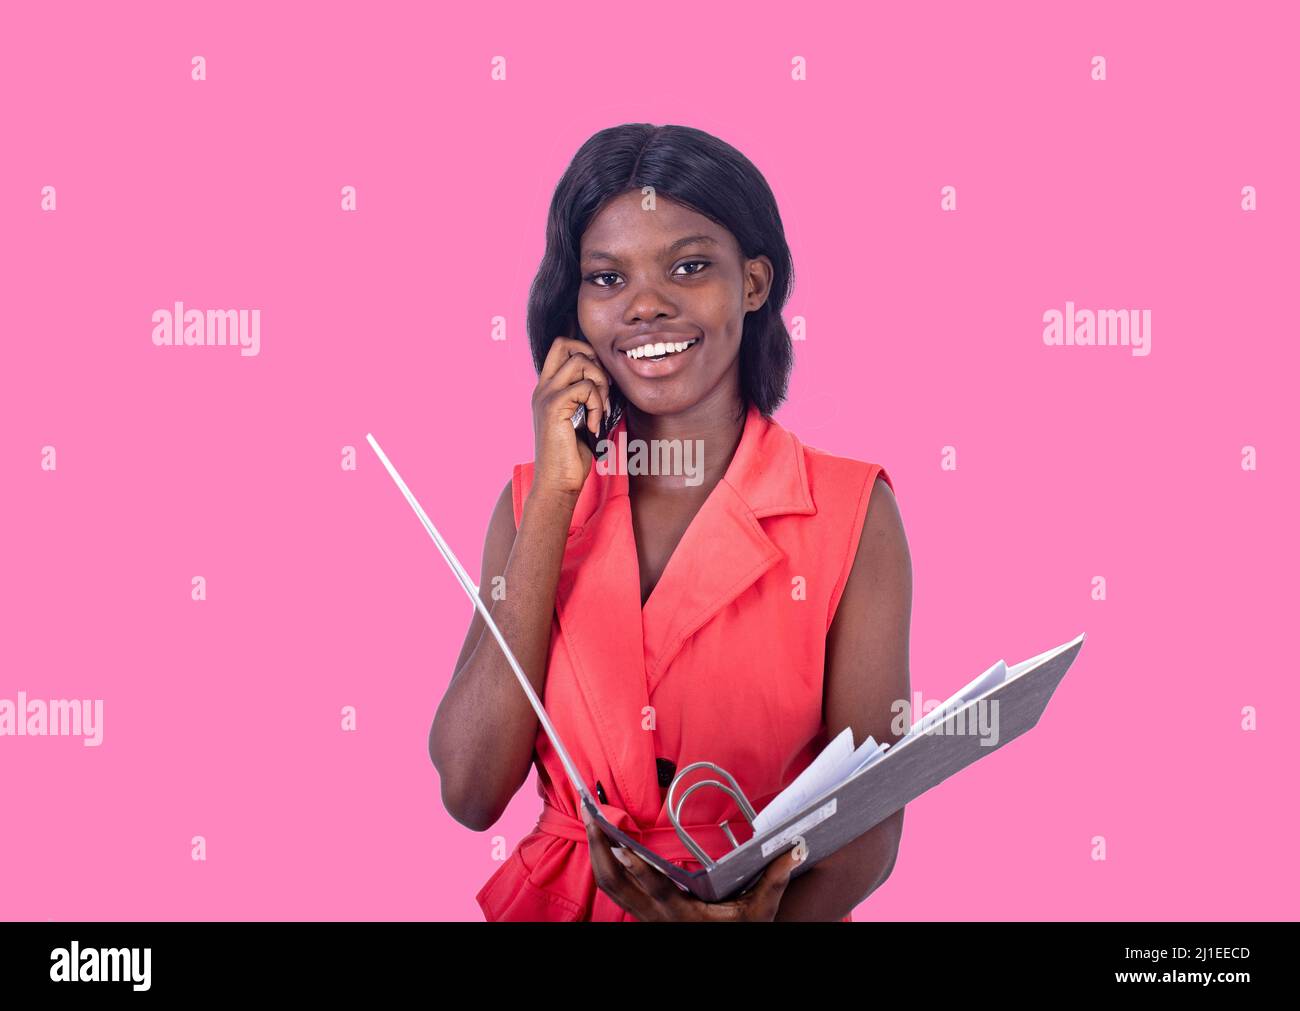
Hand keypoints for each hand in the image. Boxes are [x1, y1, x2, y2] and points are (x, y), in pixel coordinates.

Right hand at [531, 337, 612, 500]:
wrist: (557, 483)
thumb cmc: (572, 457)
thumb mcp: (582, 420)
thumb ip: (587, 398)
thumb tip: (608, 382)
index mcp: (547, 390)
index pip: (561, 348)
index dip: (586, 354)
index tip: (600, 383)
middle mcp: (542, 388)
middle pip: (564, 343)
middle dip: (592, 358)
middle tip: (601, 388)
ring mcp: (546, 396)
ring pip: (579, 361)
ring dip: (599, 382)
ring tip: (601, 409)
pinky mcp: (553, 407)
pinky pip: (585, 387)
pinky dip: (598, 404)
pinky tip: (594, 425)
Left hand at [582, 804, 802, 920]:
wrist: (726, 956)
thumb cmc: (742, 934)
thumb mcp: (760, 913)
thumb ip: (774, 881)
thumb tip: (794, 850)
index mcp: (684, 916)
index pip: (659, 891)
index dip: (639, 870)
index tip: (624, 847)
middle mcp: (658, 918)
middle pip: (616, 886)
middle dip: (600, 849)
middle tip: (589, 815)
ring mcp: (646, 916)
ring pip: (610, 887)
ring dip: (598, 853)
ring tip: (592, 819)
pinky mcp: (642, 913)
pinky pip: (617, 889)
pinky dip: (608, 863)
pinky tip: (605, 841)